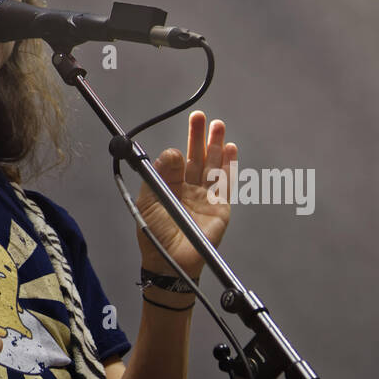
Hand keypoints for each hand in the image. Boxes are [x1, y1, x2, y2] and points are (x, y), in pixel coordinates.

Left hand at [136, 110, 237, 279]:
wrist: (170, 262)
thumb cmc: (155, 235)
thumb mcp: (149, 203)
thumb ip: (159, 177)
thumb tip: (170, 153)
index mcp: (169, 186)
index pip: (175, 161)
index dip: (177, 151)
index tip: (175, 150)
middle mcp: (188, 188)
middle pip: (195, 157)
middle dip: (198, 137)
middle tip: (200, 117)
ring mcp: (205, 196)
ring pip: (211, 165)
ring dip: (215, 145)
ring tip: (218, 125)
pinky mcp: (220, 207)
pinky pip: (225, 182)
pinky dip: (228, 165)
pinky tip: (230, 148)